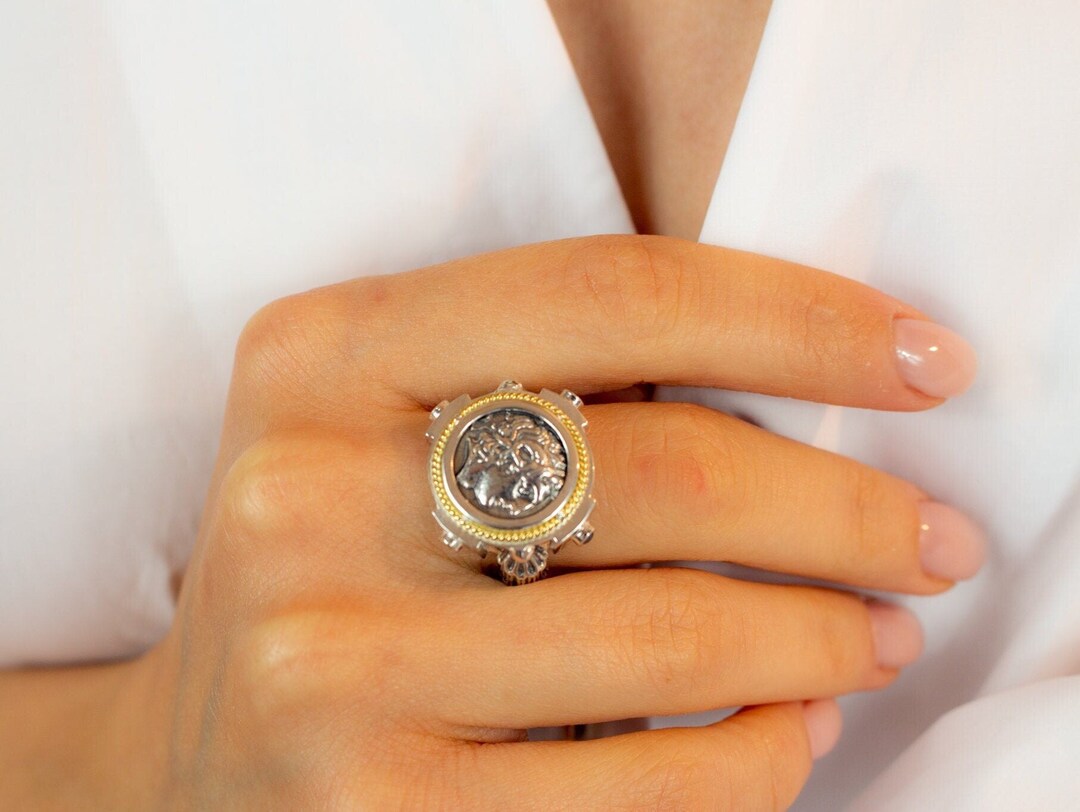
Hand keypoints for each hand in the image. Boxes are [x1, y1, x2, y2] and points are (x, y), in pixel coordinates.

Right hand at [114, 236, 979, 808]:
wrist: (195, 760)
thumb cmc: (338, 568)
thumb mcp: (392, 428)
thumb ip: (557, 390)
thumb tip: (817, 414)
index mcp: (322, 355)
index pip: (613, 294)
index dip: (799, 318)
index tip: (922, 363)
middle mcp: (304, 497)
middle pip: (661, 470)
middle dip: (848, 507)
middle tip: (934, 536)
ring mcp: (328, 666)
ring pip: (671, 640)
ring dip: (824, 637)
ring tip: (878, 633)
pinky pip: (641, 795)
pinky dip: (756, 762)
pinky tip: (788, 733)